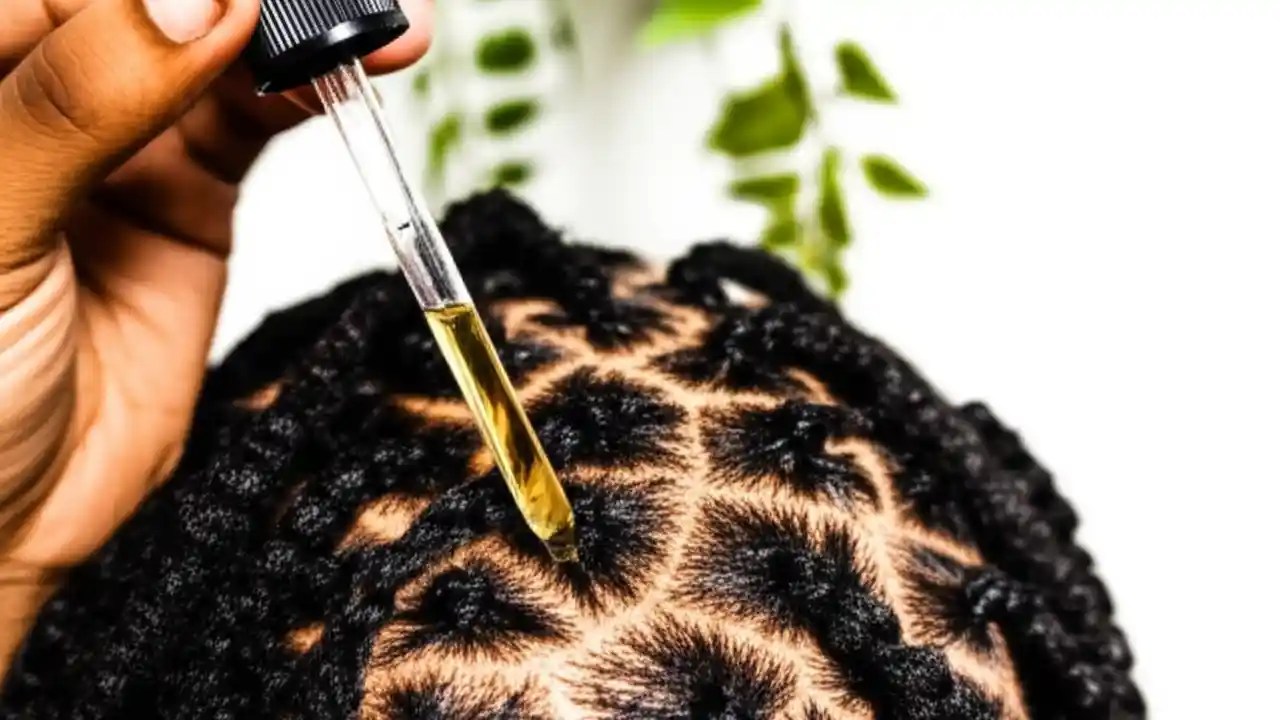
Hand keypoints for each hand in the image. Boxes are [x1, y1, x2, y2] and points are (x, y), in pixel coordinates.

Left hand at [0, 0, 432, 671]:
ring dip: (297, 26)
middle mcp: (36, 89)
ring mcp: (119, 136)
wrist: (5, 518)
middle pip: (150, 5)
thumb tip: (190, 4)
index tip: (217, 3)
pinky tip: (348, 69)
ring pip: (216, 44)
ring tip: (377, 24)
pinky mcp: (186, 193)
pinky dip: (304, 89)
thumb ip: (76, 106)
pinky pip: (253, 118)